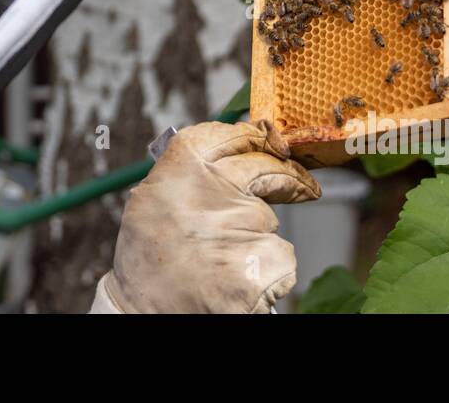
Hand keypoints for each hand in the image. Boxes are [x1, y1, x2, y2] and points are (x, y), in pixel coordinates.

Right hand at [93, 119, 320, 312]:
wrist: (144, 313)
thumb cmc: (149, 258)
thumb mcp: (155, 197)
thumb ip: (192, 170)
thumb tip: (239, 149)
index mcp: (183, 167)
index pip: (234, 135)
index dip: (259, 137)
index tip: (274, 144)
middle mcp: (215, 190)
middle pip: (267, 167)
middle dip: (290, 177)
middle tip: (304, 187)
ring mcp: (241, 228)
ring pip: (270, 220)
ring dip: (262, 235)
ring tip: (228, 258)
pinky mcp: (262, 267)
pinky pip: (282, 257)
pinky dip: (271, 270)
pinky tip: (242, 280)